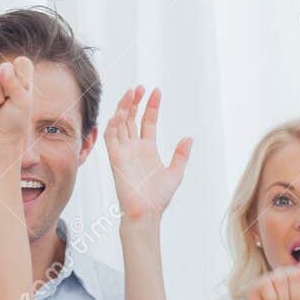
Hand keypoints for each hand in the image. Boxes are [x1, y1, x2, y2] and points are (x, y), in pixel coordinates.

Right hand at [0, 56, 34, 160]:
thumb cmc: (14, 120)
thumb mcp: (22, 101)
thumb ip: (15, 83)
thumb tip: (1, 69)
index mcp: (20, 76)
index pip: (22, 62)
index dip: (22, 78)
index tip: (22, 95)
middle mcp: (4, 75)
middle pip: (5, 67)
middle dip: (7, 88)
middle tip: (7, 102)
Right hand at [104, 86, 192, 220]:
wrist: (146, 212)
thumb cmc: (158, 198)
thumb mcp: (175, 173)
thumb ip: (181, 155)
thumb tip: (188, 138)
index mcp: (148, 149)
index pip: (148, 121)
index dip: (151, 106)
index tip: (156, 91)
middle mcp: (134, 148)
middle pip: (131, 118)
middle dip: (135, 102)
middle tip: (140, 87)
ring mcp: (123, 152)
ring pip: (120, 124)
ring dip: (123, 107)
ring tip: (131, 92)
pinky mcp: (115, 158)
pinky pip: (111, 137)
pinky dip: (114, 123)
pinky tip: (121, 112)